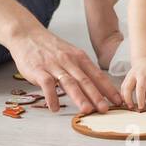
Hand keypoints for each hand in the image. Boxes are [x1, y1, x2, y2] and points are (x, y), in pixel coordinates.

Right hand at [8, 26, 123, 113]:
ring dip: (78, 97)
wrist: (27, 35)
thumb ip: (82, 69)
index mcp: (79, 57)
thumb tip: (98, 88)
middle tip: (105, 109)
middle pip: (85, 80)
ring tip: (87, 110)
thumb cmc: (50, 48)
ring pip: (69, 82)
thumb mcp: (70, 54)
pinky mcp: (38, 70)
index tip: (118, 100)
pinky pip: (46, 84)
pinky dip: (51, 97)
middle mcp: (68, 61)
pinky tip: (55, 108)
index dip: (108, 88)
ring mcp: (53, 65)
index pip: (97, 75)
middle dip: (97, 95)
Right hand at [120, 56, 145, 110]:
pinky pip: (123, 87)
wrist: (145, 59)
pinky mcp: (126, 77)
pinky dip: (123, 95)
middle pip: (141, 87)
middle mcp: (143, 75)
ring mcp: (133, 75)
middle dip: (140, 98)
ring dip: (128, 98)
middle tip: (141, 108)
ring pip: (128, 87)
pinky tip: (125, 102)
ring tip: (130, 106)